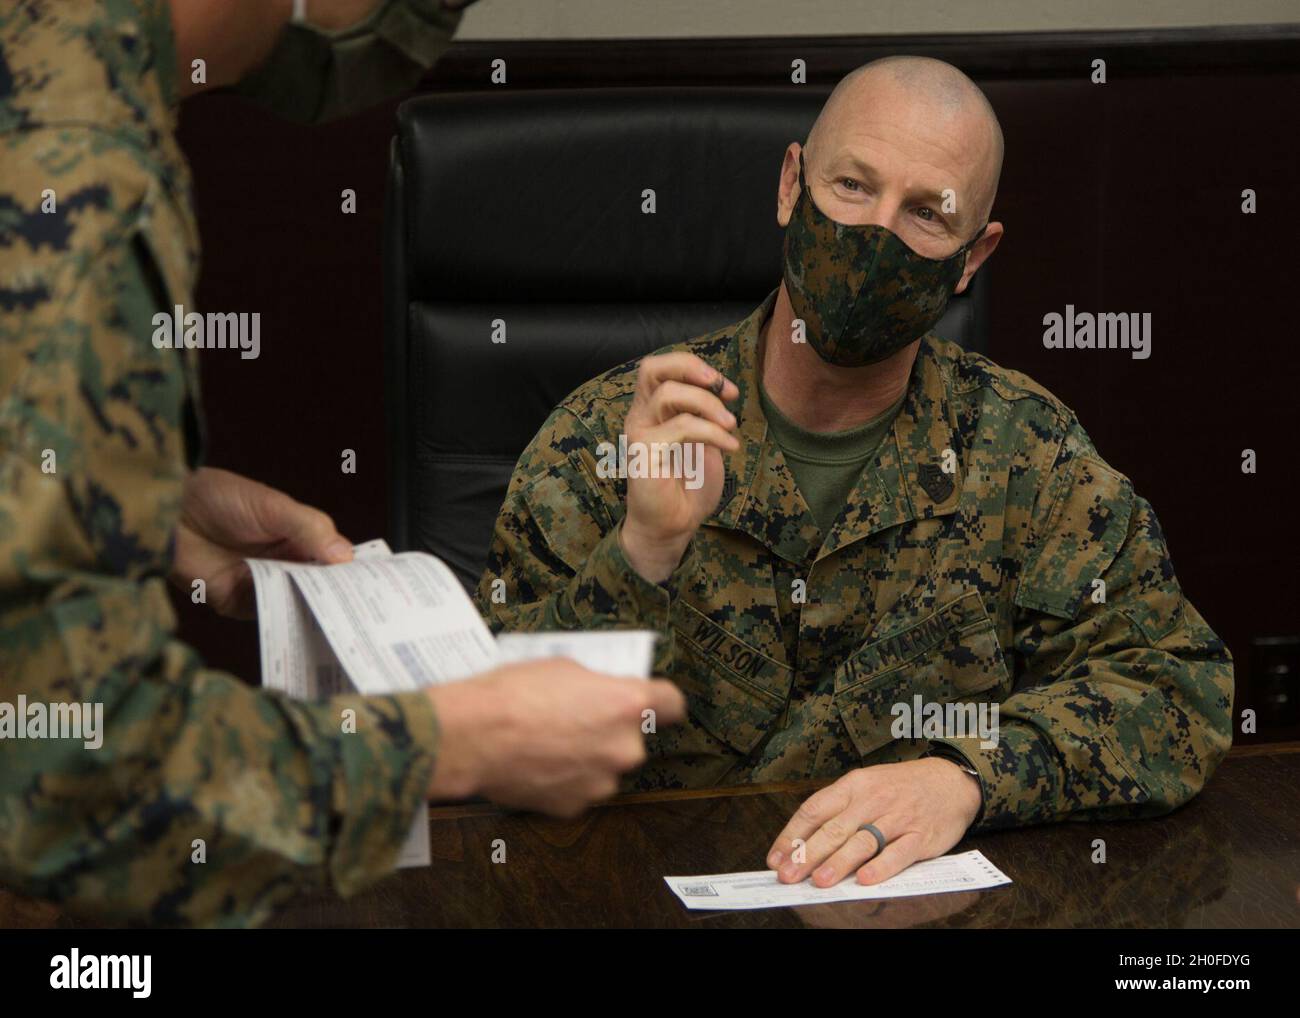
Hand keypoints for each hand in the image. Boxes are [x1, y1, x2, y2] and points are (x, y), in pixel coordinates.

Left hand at [171, 467, 351, 618]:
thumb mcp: (274, 507)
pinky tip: (299, 617)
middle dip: (336, 594)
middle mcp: (286, 562)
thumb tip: (345, 556)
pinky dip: (283, 616)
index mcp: (300, 536)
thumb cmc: (221, 498)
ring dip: (313, 608)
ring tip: (336, 615)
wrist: (169, 513)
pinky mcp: (240, 602)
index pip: (335, 557)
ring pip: (297, 601)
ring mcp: (264, 583)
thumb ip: (310, 528)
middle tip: (360, 607)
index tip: (374, 584)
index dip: (353, 570)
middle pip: (320, 584)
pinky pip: (268, 614)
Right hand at [425, 658, 685, 816]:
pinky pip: (579, 789)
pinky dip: (564, 779)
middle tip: (575, 718)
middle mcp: (623, 747)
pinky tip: (537, 763)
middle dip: (609, 730)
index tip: (654, 702)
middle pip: (631, 738)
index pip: (672, 703)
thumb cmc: (511, 695)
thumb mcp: (563, 667)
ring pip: (604, 767)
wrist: (470, 737)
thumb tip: (601, 690)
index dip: (661, 701)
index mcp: (627, 705)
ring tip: (548, 742)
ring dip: (587, 757)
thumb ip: (596, 684)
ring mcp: (601, 781)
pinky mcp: (574, 806)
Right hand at [620, 352, 739, 581]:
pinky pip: (681, 426)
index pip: (659, 368)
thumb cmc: (688, 486)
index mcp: (653, 410)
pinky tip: (730, 446)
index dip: (693, 367)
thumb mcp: (703, 442)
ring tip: (731, 426)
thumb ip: (705, 415)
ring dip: (708, 404)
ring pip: (668, 394)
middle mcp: (641, 416)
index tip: (728, 389)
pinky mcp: (644, 452)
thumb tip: (723, 390)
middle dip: (692, 369)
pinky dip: (712, 432)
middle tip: (724, 389)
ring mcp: (639, 433)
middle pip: (652, 369)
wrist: (674, 525)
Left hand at [766, 758, 981, 887]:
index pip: (815, 809)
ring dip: (839, 863)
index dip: (792, 835)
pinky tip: (865, 880)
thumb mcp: (866, 786)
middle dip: (808, 854)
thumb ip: (838, 811)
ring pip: (863, 842)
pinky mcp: (921, 836)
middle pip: (835, 829)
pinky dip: (881, 867)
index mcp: (853, 785)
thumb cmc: (899, 787)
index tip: (776, 858)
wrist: (949, 781)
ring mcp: (897, 818)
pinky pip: (899, 853)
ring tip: (820, 881)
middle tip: (788, 876)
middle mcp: (872, 800)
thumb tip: (802, 842)